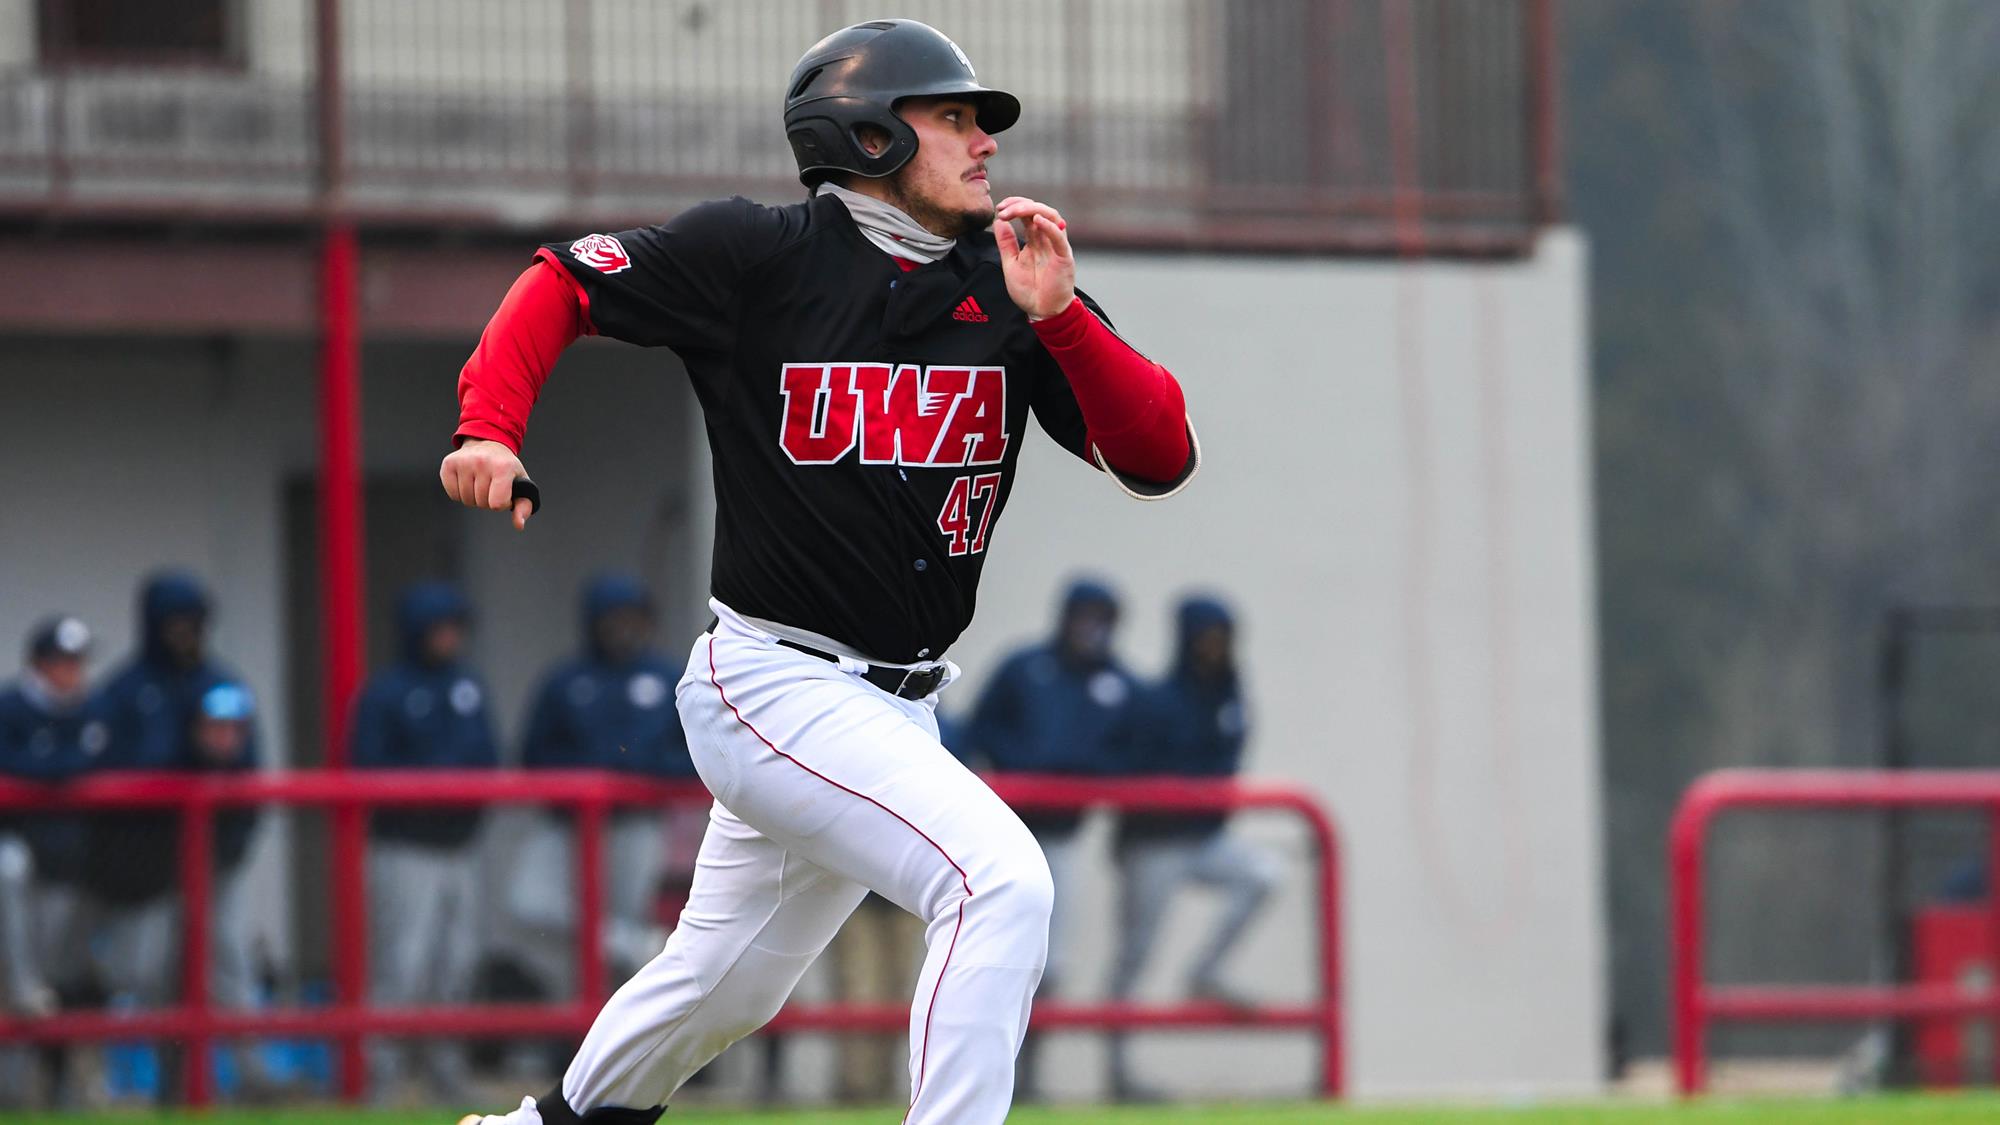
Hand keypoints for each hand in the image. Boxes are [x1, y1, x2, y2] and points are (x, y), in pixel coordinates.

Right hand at [440, 439, 535, 529]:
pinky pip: (453, 495)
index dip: (501, 504)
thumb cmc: (505, 466)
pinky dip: (460, 493)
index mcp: (503, 467)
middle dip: (487, 500)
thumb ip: (524, 506)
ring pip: (466, 500)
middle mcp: (482, 462)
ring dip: (474, 497)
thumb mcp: (521, 483)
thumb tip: (519, 524)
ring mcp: (463, 462)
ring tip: (479, 482)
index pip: (497, 504)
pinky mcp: (448, 464)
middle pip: (481, 503)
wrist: (487, 443)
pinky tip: (468, 480)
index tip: (504, 493)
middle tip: (491, 485)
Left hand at [993, 196, 1075, 320]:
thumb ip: (1006, 243)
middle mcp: (1047, 239)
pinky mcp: (1064, 257)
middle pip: (1039, 210)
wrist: (1042, 312)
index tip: (999, 208)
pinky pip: (1059, 237)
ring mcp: (1057, 246)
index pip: (1028, 213)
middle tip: (1003, 209)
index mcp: (1035, 239)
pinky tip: (1036, 220)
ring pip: (1052, 216)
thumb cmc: (1029, 290)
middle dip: (1020, 204)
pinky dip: (1049, 226)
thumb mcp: (1010, 263)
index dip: (1015, 205)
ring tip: (1016, 211)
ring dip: (1033, 209)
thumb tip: (998, 221)